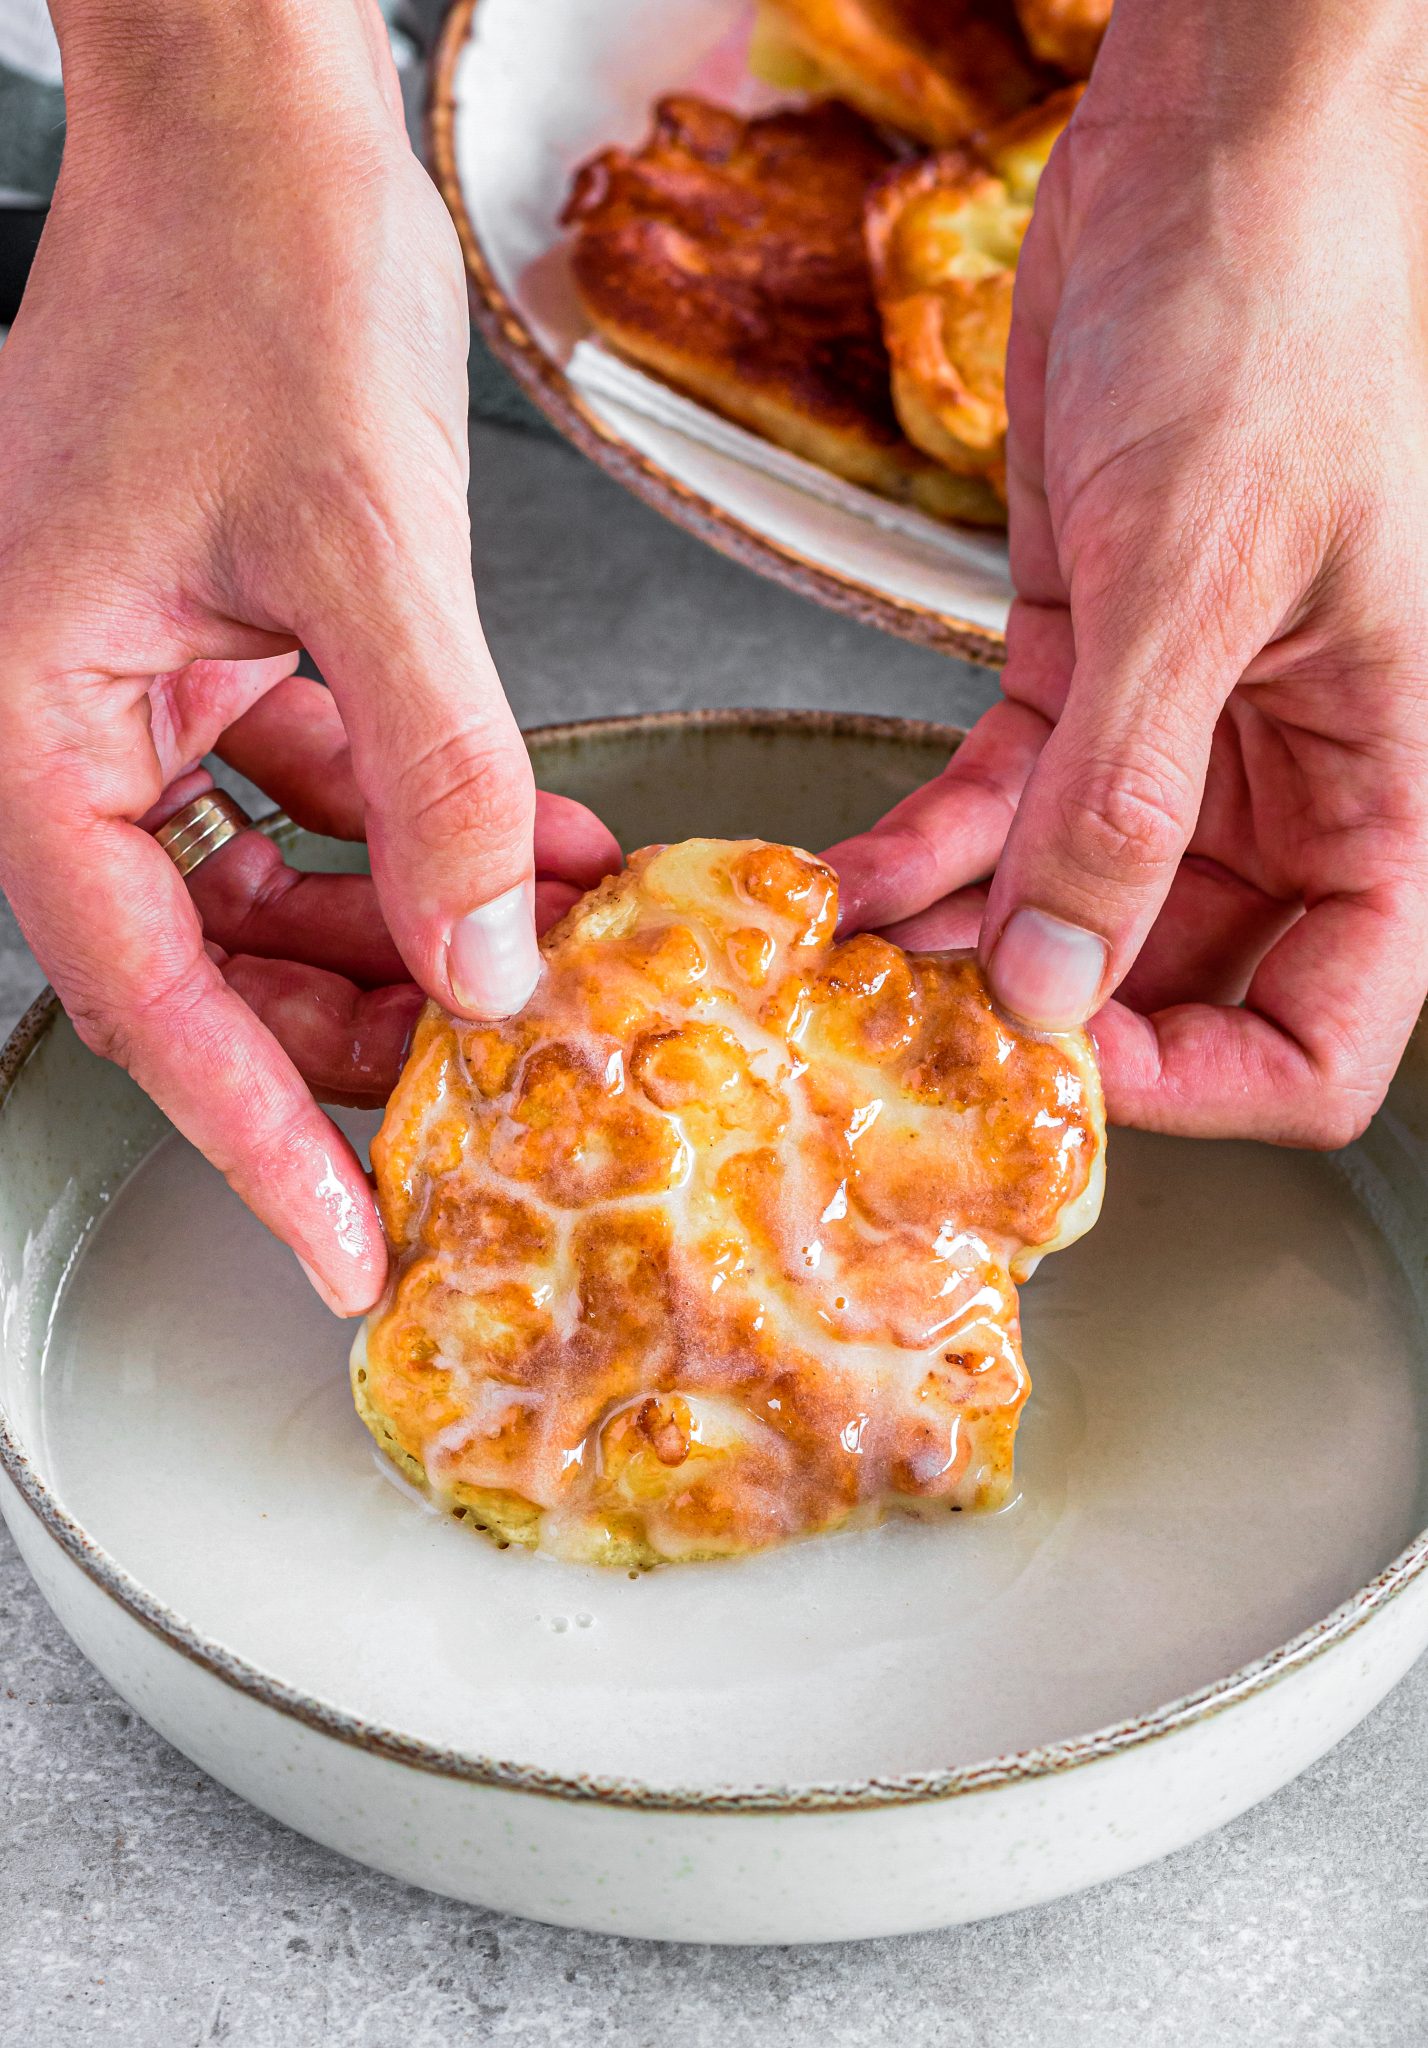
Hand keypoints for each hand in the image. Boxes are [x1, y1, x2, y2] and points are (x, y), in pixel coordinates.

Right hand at [0, 0, 616, 1311]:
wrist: (262, 127)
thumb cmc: (255, 276)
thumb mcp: (364, 548)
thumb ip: (434, 773)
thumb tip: (490, 960)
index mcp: (28, 721)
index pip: (146, 992)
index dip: (255, 1136)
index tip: (345, 1246)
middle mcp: (70, 726)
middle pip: (212, 965)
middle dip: (361, 1037)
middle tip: (485, 1108)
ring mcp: (148, 693)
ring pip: (278, 893)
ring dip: (418, 936)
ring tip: (547, 974)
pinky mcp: (229, 650)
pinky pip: (328, 789)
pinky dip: (432, 829)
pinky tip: (551, 852)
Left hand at [829, 0, 1427, 1145]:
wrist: (1205, 159)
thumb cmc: (1271, 317)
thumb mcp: (1202, 572)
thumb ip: (1128, 793)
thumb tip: (1058, 985)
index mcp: (1374, 787)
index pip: (1323, 1029)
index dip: (1201, 1082)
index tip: (1062, 1070)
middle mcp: (1276, 784)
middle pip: (1169, 984)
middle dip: (1041, 1019)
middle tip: (904, 1043)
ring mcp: (1170, 736)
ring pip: (1062, 903)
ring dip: (953, 946)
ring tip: (842, 977)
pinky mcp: (1075, 675)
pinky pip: (994, 808)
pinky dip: (918, 853)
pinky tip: (838, 883)